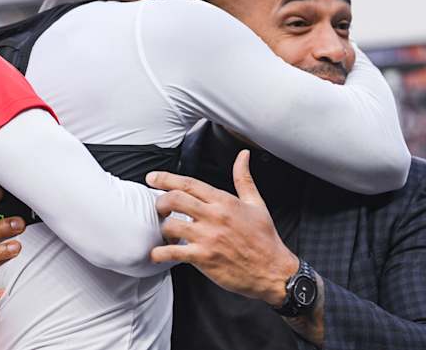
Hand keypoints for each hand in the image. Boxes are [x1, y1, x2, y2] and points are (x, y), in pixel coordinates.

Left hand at [147, 150, 298, 306]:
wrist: (272, 270)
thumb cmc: (264, 238)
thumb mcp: (257, 203)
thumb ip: (244, 178)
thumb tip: (243, 156)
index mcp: (224, 201)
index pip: (188, 184)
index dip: (166, 178)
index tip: (152, 178)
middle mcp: (214, 216)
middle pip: (174, 199)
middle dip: (159, 202)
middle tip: (158, 208)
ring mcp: (207, 237)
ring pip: (170, 225)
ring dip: (162, 228)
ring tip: (166, 233)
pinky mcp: (204, 258)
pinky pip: (173, 253)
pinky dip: (159, 254)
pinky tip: (158, 254)